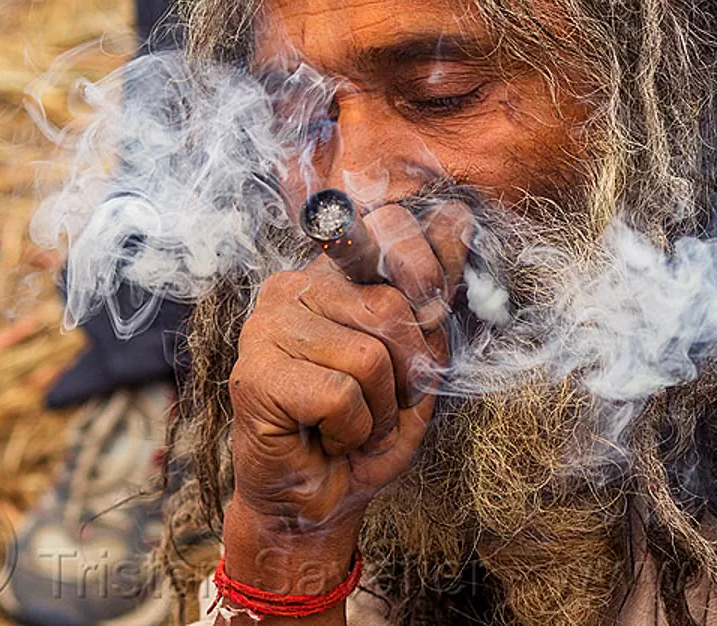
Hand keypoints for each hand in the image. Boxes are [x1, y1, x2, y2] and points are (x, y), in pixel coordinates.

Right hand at [223, 200, 472, 593]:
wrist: (323, 499)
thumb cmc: (369, 427)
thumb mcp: (420, 357)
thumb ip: (434, 292)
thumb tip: (461, 216)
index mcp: (332, 271)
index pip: (390, 227)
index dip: (428, 277)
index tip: (427, 324)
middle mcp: (293, 284)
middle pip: (392, 306)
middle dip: (406, 373)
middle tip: (381, 403)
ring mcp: (267, 325)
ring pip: (369, 357)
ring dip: (378, 410)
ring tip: (351, 424)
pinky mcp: (255, 373)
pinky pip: (340, 395)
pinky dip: (352, 431)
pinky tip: (326, 438)